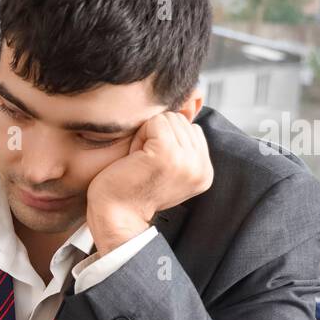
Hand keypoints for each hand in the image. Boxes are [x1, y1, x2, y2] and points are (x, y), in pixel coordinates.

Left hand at [86, 111, 212, 254]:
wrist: (115, 216)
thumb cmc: (131, 189)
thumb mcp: (166, 166)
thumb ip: (182, 144)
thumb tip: (189, 104)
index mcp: (205, 171)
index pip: (191, 128)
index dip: (165, 141)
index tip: (153, 167)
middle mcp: (201, 167)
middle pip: (180, 120)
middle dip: (156, 137)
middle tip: (143, 165)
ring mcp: (187, 160)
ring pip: (168, 119)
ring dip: (147, 137)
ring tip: (139, 163)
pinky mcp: (168, 153)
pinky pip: (155, 121)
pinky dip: (139, 136)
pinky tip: (134, 158)